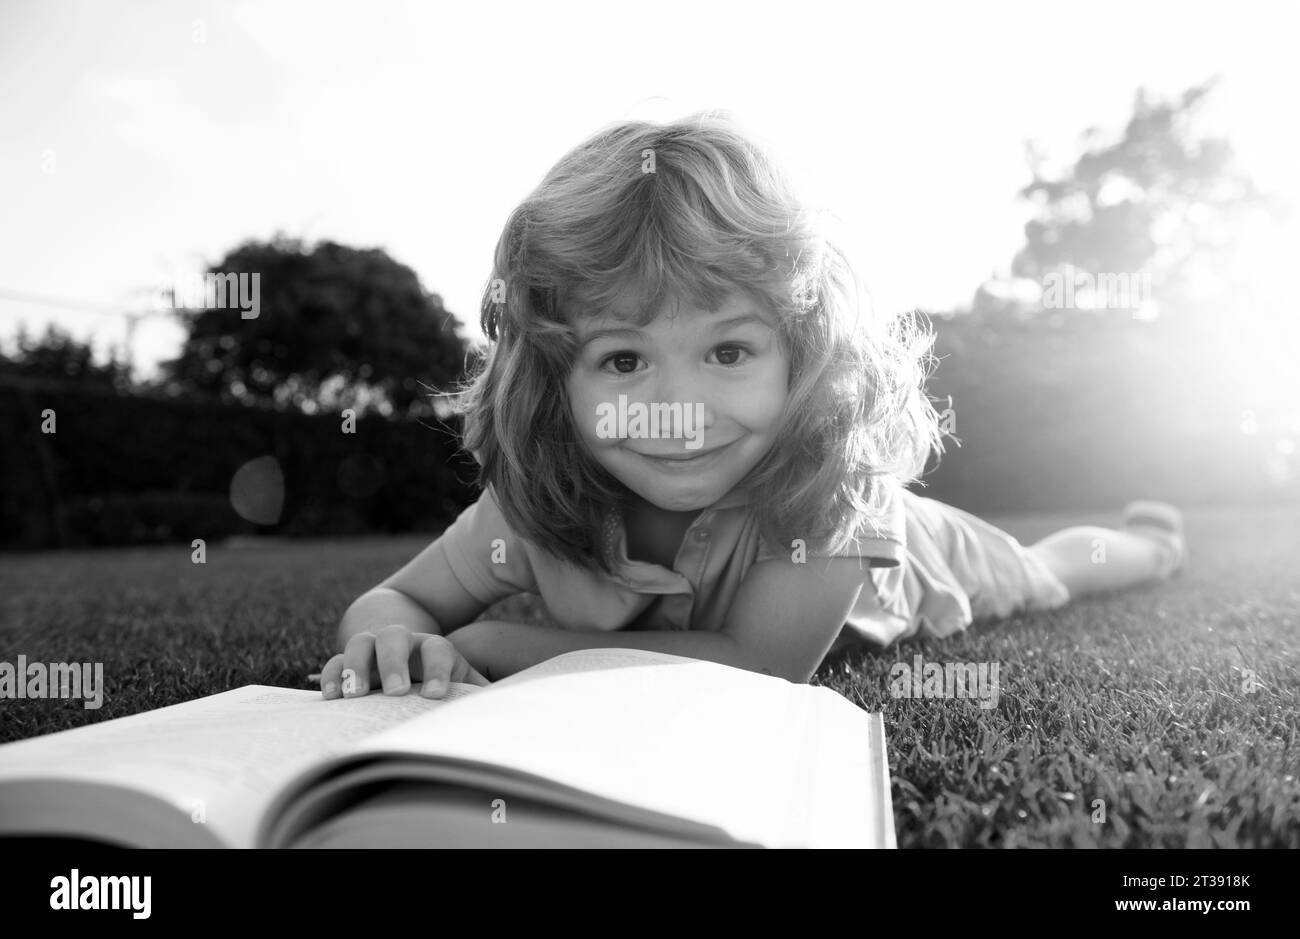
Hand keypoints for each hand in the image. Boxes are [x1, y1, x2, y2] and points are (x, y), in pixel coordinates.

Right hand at [318, 624, 489, 699]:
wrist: (411, 662)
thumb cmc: (443, 682)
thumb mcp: (464, 685)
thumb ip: (480, 694)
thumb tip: (509, 709)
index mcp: (434, 649)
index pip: (437, 650)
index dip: (438, 670)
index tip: (436, 695)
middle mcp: (403, 643)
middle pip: (395, 638)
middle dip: (394, 663)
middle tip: (396, 691)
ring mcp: (373, 650)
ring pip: (361, 644)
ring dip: (356, 666)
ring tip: (354, 694)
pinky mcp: (350, 665)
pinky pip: (335, 662)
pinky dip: (331, 676)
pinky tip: (330, 698)